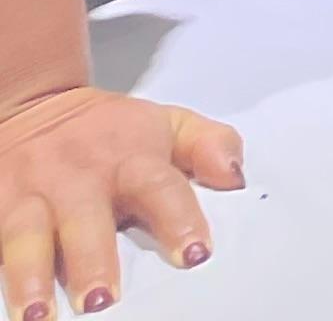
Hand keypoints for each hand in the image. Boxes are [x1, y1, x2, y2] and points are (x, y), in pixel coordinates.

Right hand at [0, 87, 241, 314]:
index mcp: (129, 157)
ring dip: (29, 276)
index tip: (193, 255)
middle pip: (85, 219)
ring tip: (37, 315)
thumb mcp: (168, 124)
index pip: (160, 186)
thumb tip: (236, 178)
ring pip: (25, 235)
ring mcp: (29, 193)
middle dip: (92, 261)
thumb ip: (209, 145)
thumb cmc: (112, 131)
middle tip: (102, 302)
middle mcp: (77, 177)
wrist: (36, 105)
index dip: (178, 219)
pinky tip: (5, 304)